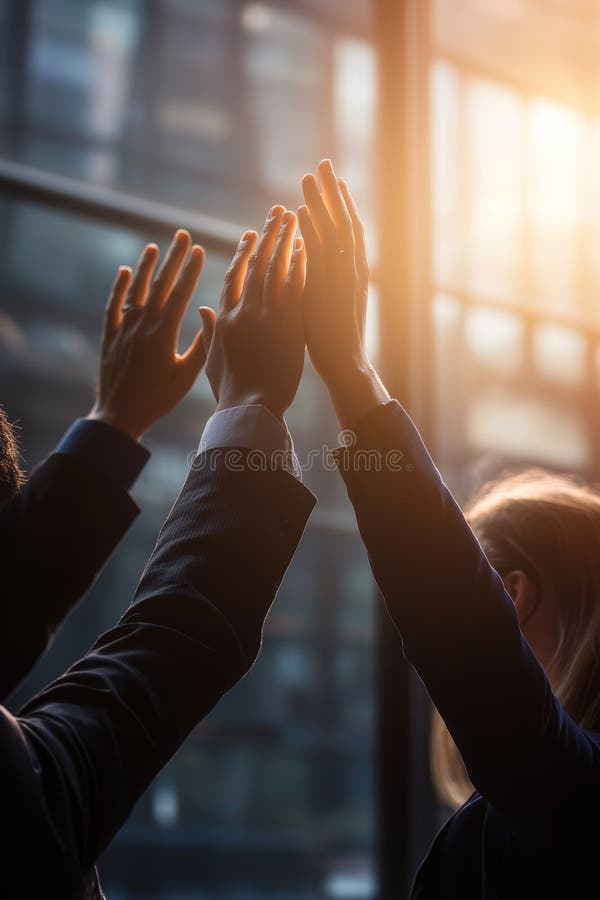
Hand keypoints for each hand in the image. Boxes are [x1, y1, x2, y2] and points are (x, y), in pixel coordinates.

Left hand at [89, 229, 208, 439]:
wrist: (119, 415)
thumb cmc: (157, 400)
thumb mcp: (186, 377)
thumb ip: (200, 347)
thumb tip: (212, 318)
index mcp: (164, 335)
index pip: (180, 295)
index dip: (191, 271)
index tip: (200, 251)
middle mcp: (143, 326)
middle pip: (160, 285)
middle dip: (173, 259)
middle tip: (182, 235)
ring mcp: (124, 329)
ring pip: (136, 290)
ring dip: (146, 267)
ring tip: (155, 246)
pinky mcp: (110, 336)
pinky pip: (114, 306)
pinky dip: (118, 287)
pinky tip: (124, 272)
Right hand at [199, 206, 305, 422]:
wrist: (250, 410)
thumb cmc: (232, 394)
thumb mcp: (212, 362)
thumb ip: (209, 334)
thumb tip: (203, 311)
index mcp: (224, 321)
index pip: (233, 278)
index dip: (242, 254)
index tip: (250, 235)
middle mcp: (243, 312)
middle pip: (255, 265)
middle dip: (267, 236)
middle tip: (277, 213)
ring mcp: (265, 316)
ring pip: (274, 269)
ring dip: (284, 241)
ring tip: (293, 218)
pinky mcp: (286, 324)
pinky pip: (294, 288)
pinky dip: (299, 265)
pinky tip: (307, 248)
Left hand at [298, 160, 388, 428]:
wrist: (344, 366)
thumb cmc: (332, 341)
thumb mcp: (327, 303)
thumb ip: (322, 280)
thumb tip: (308, 262)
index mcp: (352, 273)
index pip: (346, 230)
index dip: (338, 204)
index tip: (330, 181)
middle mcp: (352, 271)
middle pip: (343, 221)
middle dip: (332, 192)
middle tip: (323, 163)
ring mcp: (343, 279)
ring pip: (334, 232)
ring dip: (322, 203)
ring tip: (310, 176)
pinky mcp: (331, 290)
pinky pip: (322, 254)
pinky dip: (313, 230)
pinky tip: (302, 213)